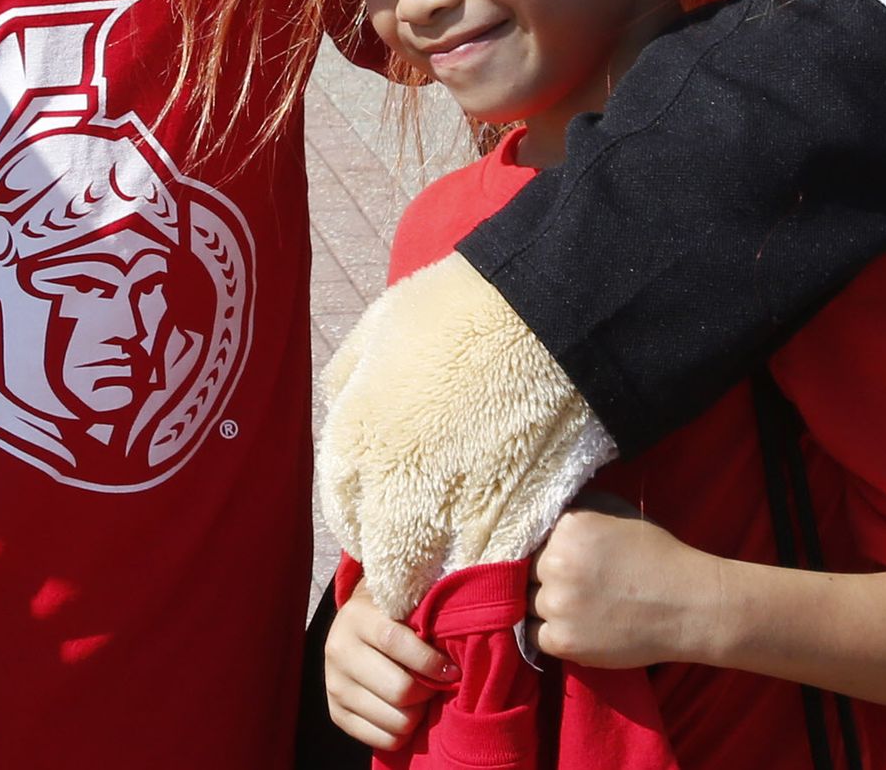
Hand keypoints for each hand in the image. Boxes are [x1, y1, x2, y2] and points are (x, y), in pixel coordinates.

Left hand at [319, 255, 615, 612]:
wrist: (545, 318)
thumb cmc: (458, 308)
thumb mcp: (378, 327)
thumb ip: (349, 381)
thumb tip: (343, 411)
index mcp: (356, 438)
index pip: (340, 512)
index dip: (358, 521)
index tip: (374, 523)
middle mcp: (392, 488)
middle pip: (380, 559)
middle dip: (390, 563)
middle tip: (408, 556)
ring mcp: (453, 515)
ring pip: (433, 579)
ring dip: (436, 577)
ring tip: (449, 569)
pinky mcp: (512, 528)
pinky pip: (484, 573)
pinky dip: (483, 574)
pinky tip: (488, 559)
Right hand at [324, 584, 454, 751]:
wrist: (353, 626)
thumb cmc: (391, 617)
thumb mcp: (403, 608)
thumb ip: (425, 625)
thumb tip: (454, 663)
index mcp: (356, 618)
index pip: (395, 642)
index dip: (430, 661)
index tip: (452, 670)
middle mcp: (339, 651)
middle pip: (400, 690)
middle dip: (427, 692)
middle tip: (434, 685)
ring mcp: (334, 685)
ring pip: (396, 721)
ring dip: (418, 714)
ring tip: (419, 698)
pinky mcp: (336, 713)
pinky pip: (385, 741)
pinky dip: (404, 733)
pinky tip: (404, 712)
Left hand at [528, 503, 721, 671]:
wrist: (688, 606)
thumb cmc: (656, 555)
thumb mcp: (615, 511)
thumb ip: (576, 507)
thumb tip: (544, 511)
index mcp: (566, 527)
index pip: (531, 536)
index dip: (545, 549)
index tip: (562, 561)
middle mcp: (556, 563)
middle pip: (526, 570)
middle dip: (545, 577)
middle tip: (574, 586)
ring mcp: (557, 604)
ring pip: (528, 603)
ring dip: (547, 606)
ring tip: (579, 607)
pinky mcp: (563, 641)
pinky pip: (535, 636)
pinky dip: (551, 633)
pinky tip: (575, 627)